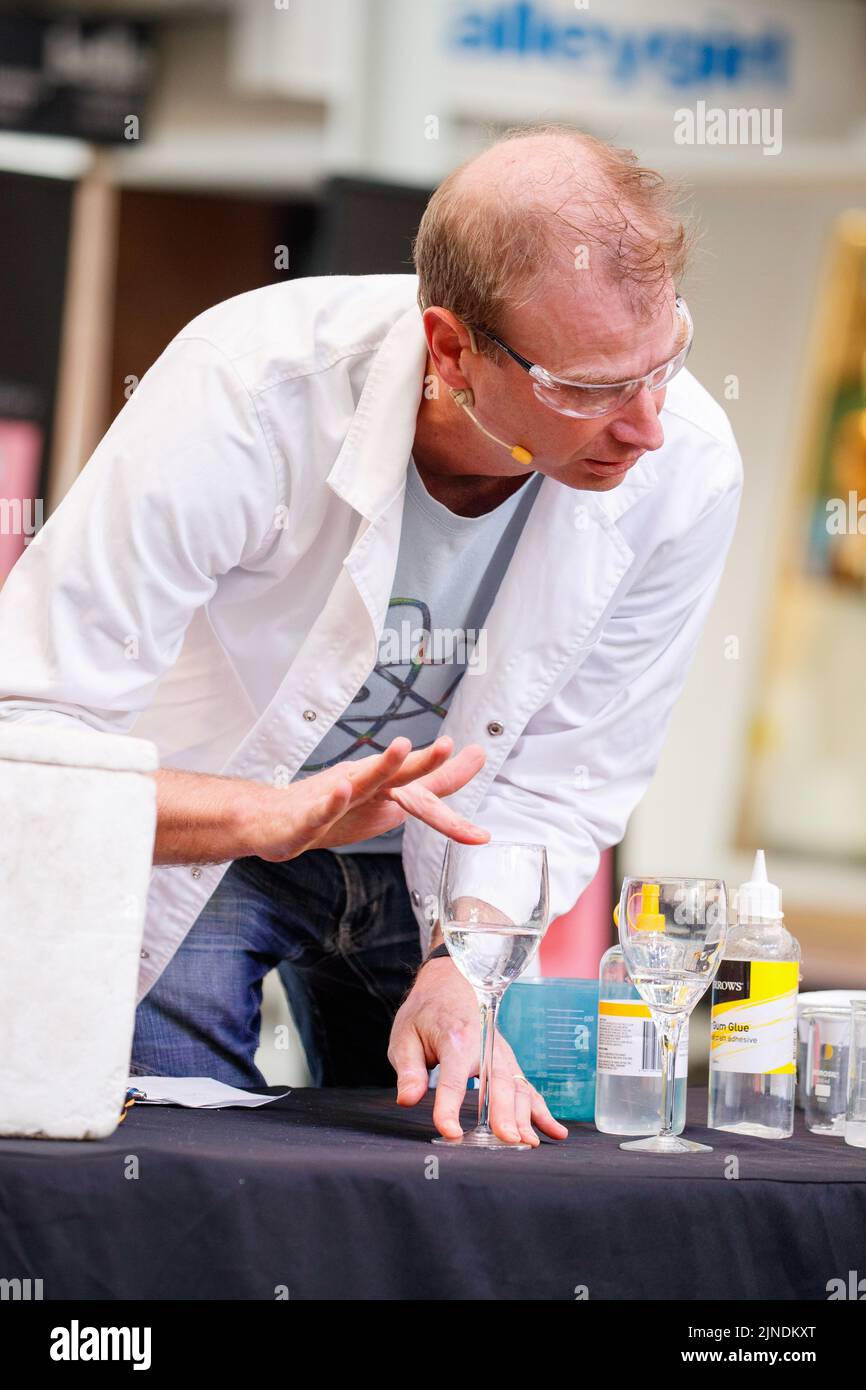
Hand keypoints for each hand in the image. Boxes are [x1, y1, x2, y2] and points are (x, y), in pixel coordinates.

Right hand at [246, 735, 490, 861]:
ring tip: (401, 747)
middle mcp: (365, 786)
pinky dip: (332, 801)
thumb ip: (434, 788)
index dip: (454, 776)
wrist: (276, 819)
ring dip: (382, 765)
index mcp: (386, 787)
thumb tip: (474, 762)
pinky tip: (342, 789)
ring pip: (363, 781)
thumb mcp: (392, 799)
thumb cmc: (338, 806)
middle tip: (446, 745)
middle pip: (400, 775)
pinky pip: (322, 810)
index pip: (426, 786)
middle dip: (424, 762)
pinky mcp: (309, 816)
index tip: (479, 756)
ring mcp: (336, 798)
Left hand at [388, 957, 568, 1145]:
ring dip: (525, 1116)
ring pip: (517, 1087)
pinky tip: (554, 1132)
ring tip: (527, 1143)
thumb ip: (408, 1069)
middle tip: (507, 1139)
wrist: (451, 982)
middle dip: (504, 1112)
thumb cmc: (426, 1011)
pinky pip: (528, 1088)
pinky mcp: (508, 1062)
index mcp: (455, 1039)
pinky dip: (542, 1111)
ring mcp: (501, 1054)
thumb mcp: (405, 1035)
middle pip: (497, 1082)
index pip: (452, 1078)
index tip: (450, 1132)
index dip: (449, 1107)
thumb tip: (407, 1099)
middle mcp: (484, 1046)